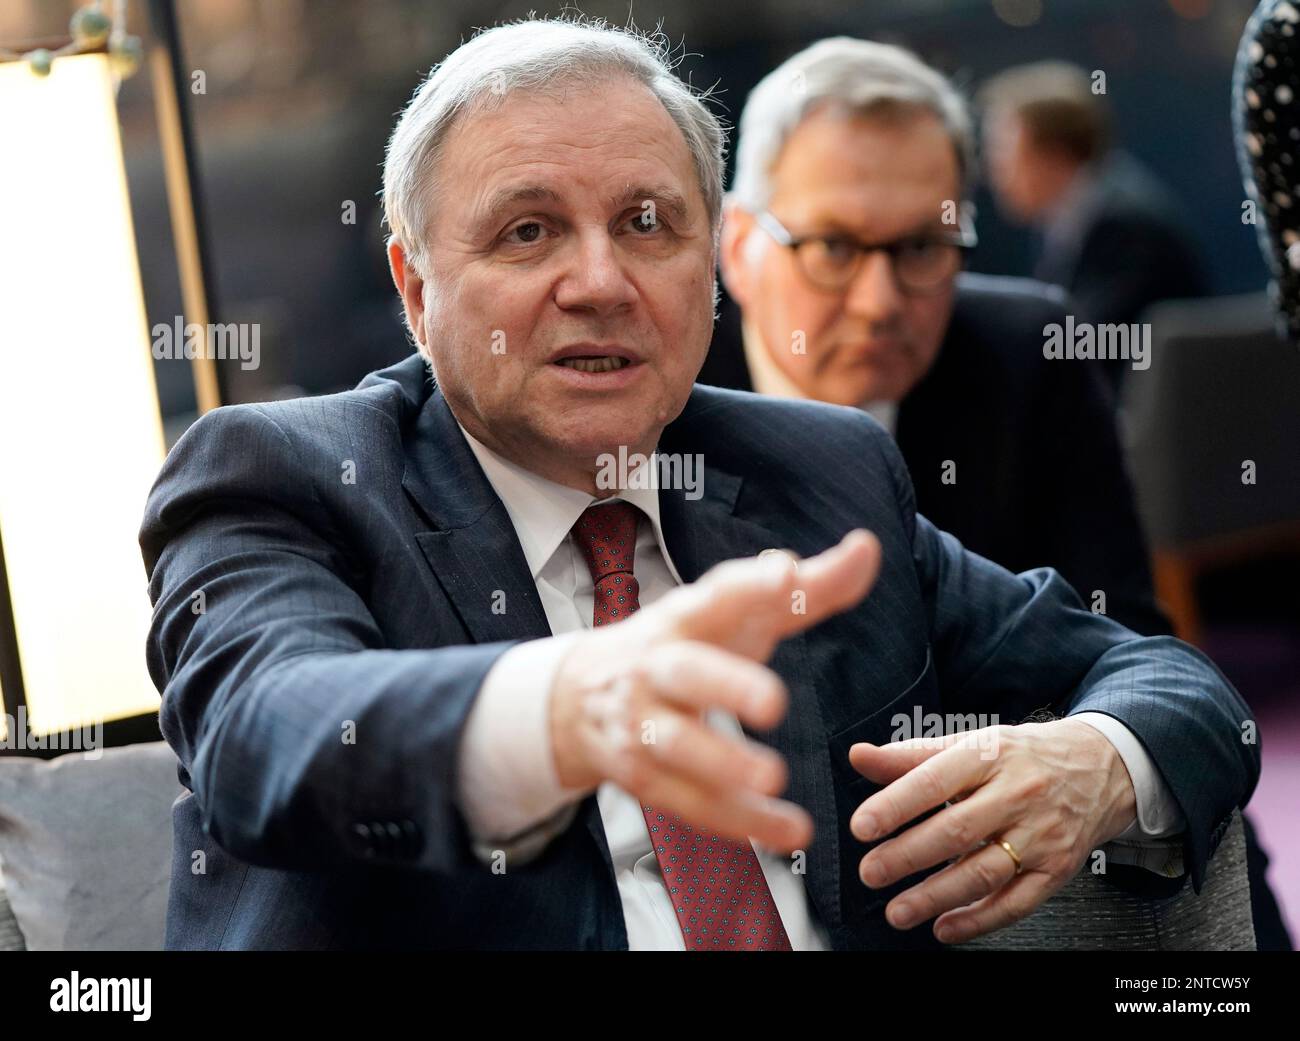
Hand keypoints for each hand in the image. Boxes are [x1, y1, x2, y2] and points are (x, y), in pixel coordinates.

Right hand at [550, 529, 880, 855]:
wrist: (577, 697)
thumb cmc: (685, 643)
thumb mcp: (737, 614)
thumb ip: (811, 588)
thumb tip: (868, 548)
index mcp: (687, 616)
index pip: (718, 594)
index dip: (751, 585)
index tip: (787, 575)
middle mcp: (658, 665)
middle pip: (686, 672)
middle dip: (726, 686)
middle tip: (774, 703)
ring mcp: (642, 722)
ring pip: (677, 746)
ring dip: (722, 765)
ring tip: (772, 779)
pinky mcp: (642, 775)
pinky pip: (689, 803)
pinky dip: (737, 821)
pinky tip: (787, 830)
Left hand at [848, 717, 1136, 942]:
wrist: (1102, 767)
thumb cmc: (1024, 756)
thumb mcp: (970, 744)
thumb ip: (911, 756)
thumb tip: (860, 757)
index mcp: (989, 756)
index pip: (934, 781)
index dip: (895, 805)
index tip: (863, 826)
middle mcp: (1017, 794)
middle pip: (956, 830)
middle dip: (907, 856)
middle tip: (871, 872)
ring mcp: (1040, 834)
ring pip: (983, 872)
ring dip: (936, 896)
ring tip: (898, 910)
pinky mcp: (1057, 868)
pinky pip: (1016, 902)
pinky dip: (978, 920)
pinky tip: (946, 926)